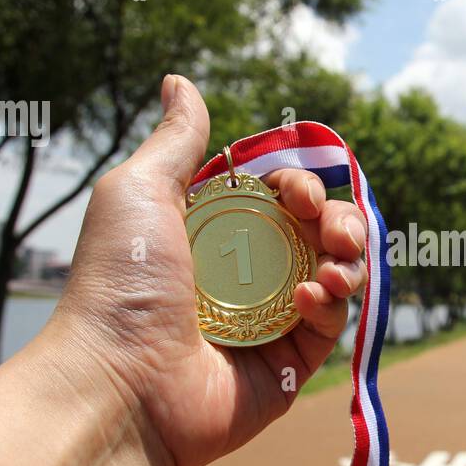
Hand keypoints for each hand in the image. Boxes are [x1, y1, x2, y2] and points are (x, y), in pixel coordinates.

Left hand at [52, 74, 367, 465]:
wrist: (118, 385)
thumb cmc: (119, 285)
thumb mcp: (138, 191)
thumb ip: (176, 141)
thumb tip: (178, 80)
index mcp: (212, 234)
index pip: (279, 200)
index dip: (299, 187)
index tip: (292, 192)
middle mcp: (243, 276)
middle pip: (316, 235)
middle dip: (337, 221)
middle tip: (328, 227)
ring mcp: (267, 323)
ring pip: (335, 277)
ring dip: (346, 259)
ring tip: (332, 265)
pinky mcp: (286, 368)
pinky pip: (330, 327)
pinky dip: (330, 304)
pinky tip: (308, 297)